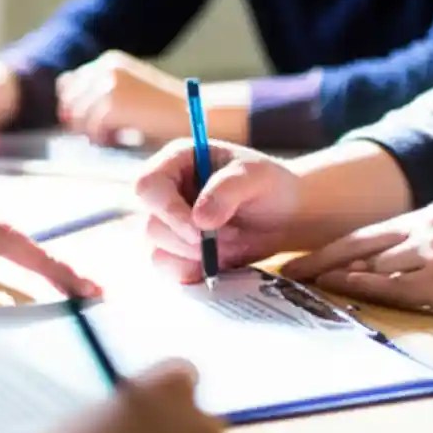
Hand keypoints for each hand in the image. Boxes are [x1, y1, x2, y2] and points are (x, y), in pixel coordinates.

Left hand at [56, 50, 248, 145]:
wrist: (194, 112)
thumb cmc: (162, 111)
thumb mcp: (127, 94)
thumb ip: (97, 95)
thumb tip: (64, 110)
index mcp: (108, 61)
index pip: (69, 83)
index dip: (74, 106)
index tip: (88, 123)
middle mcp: (106, 67)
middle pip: (69, 101)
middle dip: (80, 121)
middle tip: (104, 133)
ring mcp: (109, 84)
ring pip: (79, 117)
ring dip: (93, 131)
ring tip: (116, 136)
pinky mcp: (114, 103)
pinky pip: (93, 128)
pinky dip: (104, 139)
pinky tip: (121, 139)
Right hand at [135, 139, 301, 283]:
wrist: (284, 216)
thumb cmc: (270, 186)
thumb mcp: (256, 177)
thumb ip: (227, 190)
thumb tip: (199, 219)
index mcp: (176, 162)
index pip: (148, 186)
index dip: (168, 211)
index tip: (200, 231)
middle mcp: (165, 193)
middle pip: (151, 225)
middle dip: (192, 241)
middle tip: (233, 237)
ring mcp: (167, 224)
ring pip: (157, 252)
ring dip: (197, 257)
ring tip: (233, 243)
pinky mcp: (175, 251)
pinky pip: (169, 270)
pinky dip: (195, 271)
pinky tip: (221, 260)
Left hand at [282, 199, 432, 317]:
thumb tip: (404, 265)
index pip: (373, 231)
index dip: (337, 246)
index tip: (311, 256)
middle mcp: (428, 226)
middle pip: (359, 243)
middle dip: (320, 257)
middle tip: (288, 269)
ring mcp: (432, 251)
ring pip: (369, 264)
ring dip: (332, 275)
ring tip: (301, 286)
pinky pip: (388, 286)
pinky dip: (357, 288)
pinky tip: (334, 291)